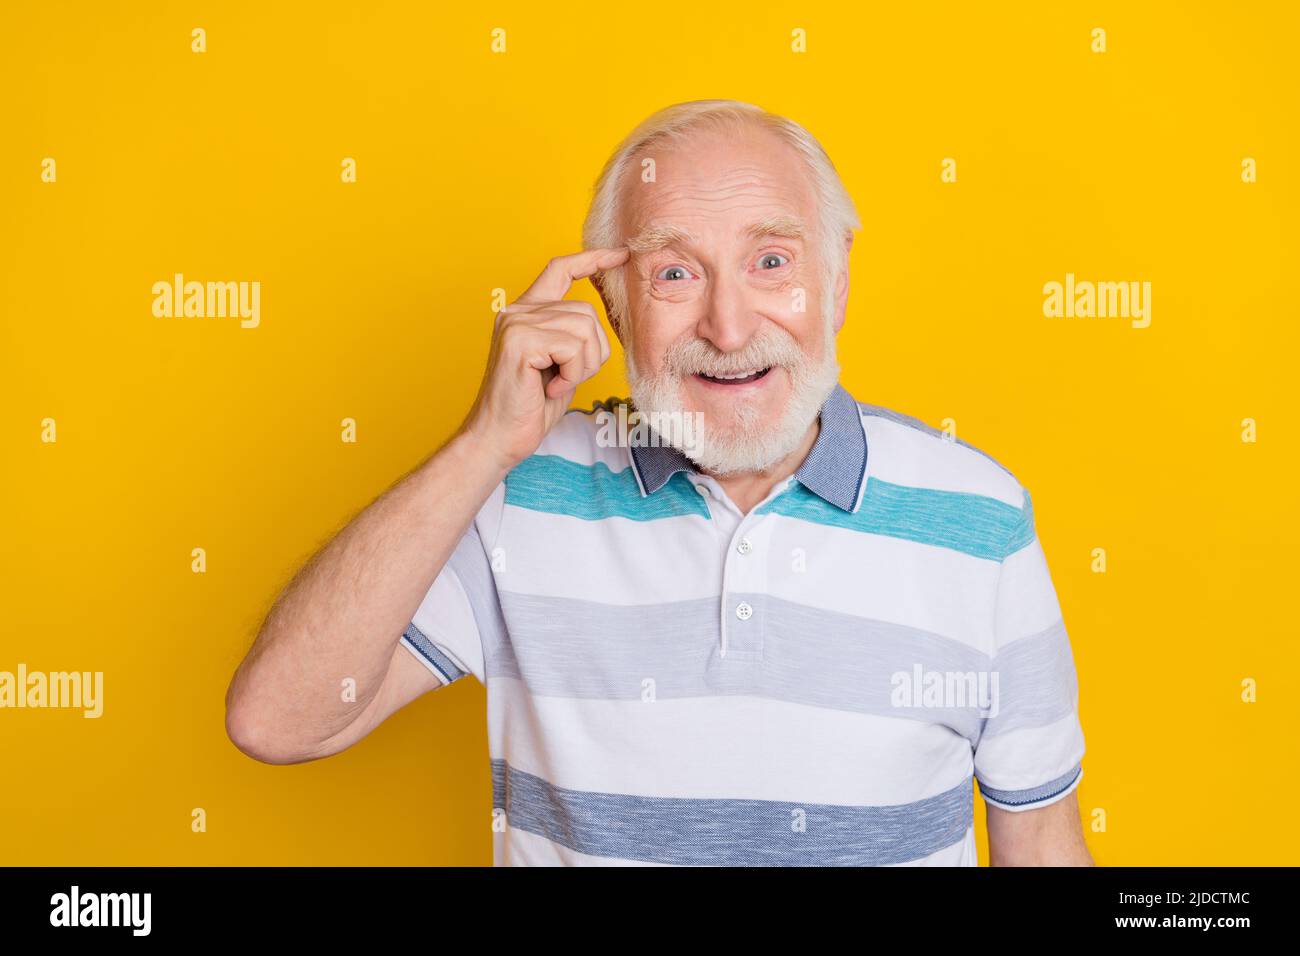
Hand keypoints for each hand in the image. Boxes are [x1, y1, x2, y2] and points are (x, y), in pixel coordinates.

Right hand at [458, 246, 629, 471]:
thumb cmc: (531, 407)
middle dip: (593, 351)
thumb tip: (600, 321)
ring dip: (583, 365)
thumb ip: (574, 337)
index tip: (620, 255)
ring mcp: (516, 323)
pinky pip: (573, 347)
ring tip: (558, 383)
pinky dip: (573, 373)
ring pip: (584, 328)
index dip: (592, 259)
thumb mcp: (562, 365)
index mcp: (526, 313)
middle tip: (568, 379)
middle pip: (586, 310)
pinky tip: (551, 388)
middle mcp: (517, 311)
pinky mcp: (520, 341)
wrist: (499, 439)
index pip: (561, 270)